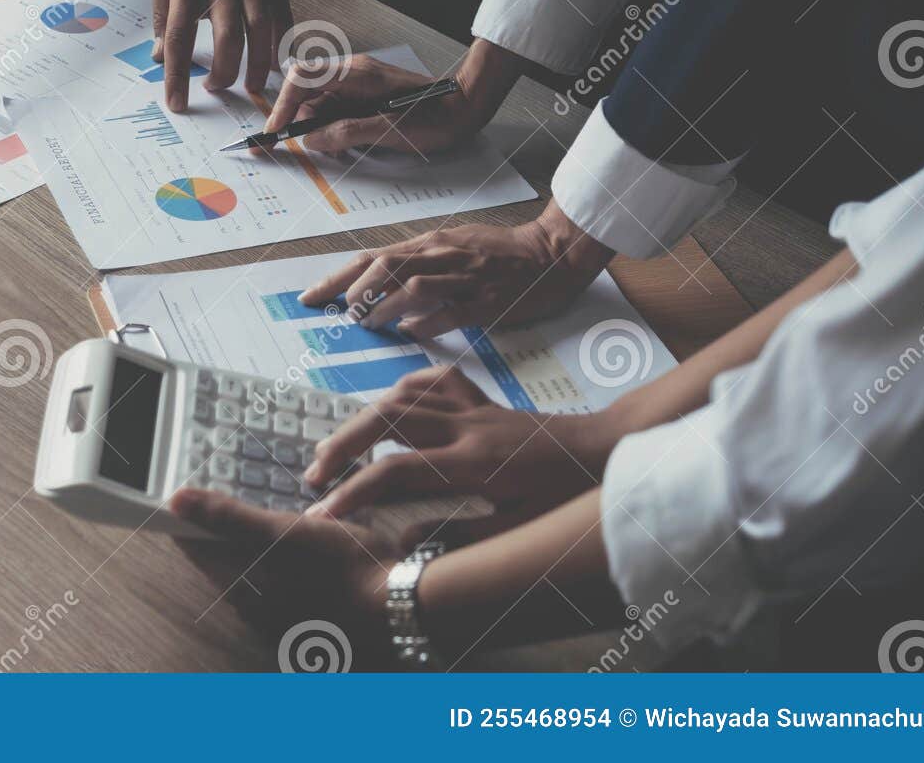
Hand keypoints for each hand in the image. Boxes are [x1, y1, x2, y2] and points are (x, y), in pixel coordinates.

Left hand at [149, 0, 291, 111]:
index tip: (176, 103)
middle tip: (215, 89)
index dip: (177, 76)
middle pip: (228, 42)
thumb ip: (160, 11)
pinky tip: (277, 62)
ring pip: (261, 32)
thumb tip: (158, 53)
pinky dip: (283, 42)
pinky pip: (283, 15)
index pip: (179, 38)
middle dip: (223, 75)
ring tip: (251, 86)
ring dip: (257, 65)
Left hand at [169, 488, 400, 667]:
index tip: (194, 502)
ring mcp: (284, 626)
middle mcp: (255, 614)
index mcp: (241, 588)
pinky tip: (311, 564)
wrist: (399, 609)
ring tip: (278, 533)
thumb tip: (175, 501)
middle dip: (225, 540)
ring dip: (260, 559)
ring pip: (257, 584)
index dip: (191, 523)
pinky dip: (289, 577)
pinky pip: (286, 599)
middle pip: (224, 569)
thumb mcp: (281, 531)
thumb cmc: (340, 566)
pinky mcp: (312, 630)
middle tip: (237, 510)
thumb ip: (227, 517)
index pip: (196, 551)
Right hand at [262, 38, 524, 153]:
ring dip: (320, 131)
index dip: (282, 106)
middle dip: (301, 123)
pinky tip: (348, 146)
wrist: (465, 109)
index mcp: (355, 74)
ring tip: (338, 151)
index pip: (302, 79)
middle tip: (302, 150)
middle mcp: (352, 75)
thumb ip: (344, 133)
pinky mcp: (365, 98)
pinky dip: (334, 132)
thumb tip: (311, 140)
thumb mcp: (386, 130)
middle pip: (307, 94)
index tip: (275, 132)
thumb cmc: (433, 117)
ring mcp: (358, 86)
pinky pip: (337, 113)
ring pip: (321, 106)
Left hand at [299, 200, 613, 341]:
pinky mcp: (487, 301)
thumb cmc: (499, 253)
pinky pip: (451, 311)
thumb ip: (416, 267)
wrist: (550, 253)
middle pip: (385, 265)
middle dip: (356, 290)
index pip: (371, 257)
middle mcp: (441, 256)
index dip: (337, 277)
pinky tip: (412, 332)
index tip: (310, 298)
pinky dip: (426, 323)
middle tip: (344, 313)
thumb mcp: (451, 248)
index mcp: (430, 244)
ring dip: (385, 306)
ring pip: (412, 285)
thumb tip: (381, 291)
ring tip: (370, 323)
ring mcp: (464, 278)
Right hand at [301, 366, 619, 519]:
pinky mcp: (482, 399)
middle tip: (314, 475)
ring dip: (363, 418)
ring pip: (402, 394)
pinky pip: (433, 379)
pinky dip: (404, 388)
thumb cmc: (570, 498)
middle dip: (341, 444)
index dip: (353, 493)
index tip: (323, 514)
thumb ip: (462, 538)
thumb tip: (404, 543)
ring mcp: (474, 408)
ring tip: (340, 447)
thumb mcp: (522, 530)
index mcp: (476, 465)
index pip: (396, 472)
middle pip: (385, 420)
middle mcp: (468, 428)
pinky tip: (390, 406)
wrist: (609, 452)